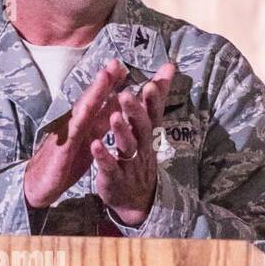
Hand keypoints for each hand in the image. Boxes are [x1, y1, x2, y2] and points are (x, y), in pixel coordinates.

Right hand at [23, 58, 128, 208]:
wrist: (38, 184)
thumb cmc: (64, 163)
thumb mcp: (88, 143)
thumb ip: (100, 125)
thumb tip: (116, 110)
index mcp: (85, 124)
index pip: (101, 102)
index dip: (113, 85)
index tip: (124, 67)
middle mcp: (76, 124)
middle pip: (92, 98)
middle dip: (104, 80)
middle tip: (115, 61)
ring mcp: (67, 134)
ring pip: (83, 109)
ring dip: (94, 91)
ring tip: (104, 76)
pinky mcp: (62, 149)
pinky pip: (72, 134)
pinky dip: (80, 120)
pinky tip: (88, 109)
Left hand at [91, 62, 174, 225]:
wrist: (136, 199)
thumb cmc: (141, 155)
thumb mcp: (149, 127)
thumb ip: (155, 98)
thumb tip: (170, 66)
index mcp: (147, 133)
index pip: (153, 113)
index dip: (153, 100)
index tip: (151, 83)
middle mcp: (142, 147)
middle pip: (142, 128)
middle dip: (135, 112)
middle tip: (127, 94)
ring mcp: (129, 164)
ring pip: (128, 147)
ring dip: (121, 131)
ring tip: (113, 116)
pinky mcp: (115, 178)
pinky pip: (110, 167)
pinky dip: (103, 156)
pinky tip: (94, 145)